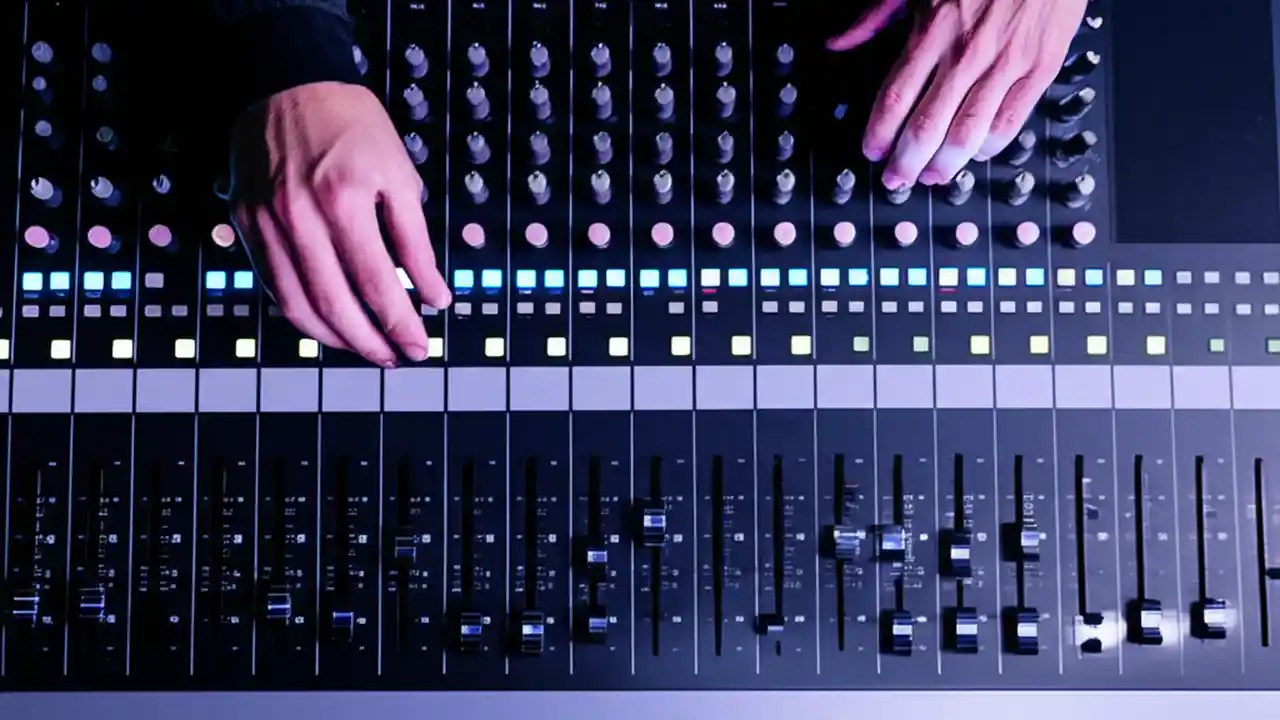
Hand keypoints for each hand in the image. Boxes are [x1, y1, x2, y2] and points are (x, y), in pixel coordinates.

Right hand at [228, 81, 450, 366]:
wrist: (285, 80)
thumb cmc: (350, 123)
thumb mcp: (398, 172)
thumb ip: (416, 239)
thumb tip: (433, 296)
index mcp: (346, 200)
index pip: (379, 285)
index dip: (403, 324)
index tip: (423, 343)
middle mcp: (301, 218)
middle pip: (338, 306)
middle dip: (373, 342)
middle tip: (400, 357)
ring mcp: (267, 223)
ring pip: (300, 307)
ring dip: (337, 340)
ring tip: (368, 350)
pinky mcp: (246, 225)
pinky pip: (274, 287)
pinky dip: (303, 315)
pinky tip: (329, 325)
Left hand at [828, 0, 1087, 187]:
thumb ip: (876, 15)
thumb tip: (838, 42)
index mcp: (933, 29)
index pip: (895, 98)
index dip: (879, 133)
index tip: (872, 151)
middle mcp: (967, 51)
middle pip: (927, 126)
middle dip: (907, 162)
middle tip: (897, 178)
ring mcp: (1005, 63)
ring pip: (967, 134)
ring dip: (945, 165)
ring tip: (932, 177)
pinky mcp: (1040, 67)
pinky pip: (1010, 122)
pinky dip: (989, 147)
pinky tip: (975, 153)